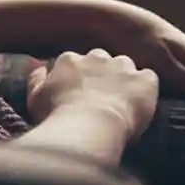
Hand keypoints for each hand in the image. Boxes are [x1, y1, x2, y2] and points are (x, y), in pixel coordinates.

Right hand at [26, 48, 159, 141]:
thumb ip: (36, 78)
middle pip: (100, 59)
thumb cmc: (58, 117)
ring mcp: (122, 67)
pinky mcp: (144, 80)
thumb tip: (36, 66)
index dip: (76, 77)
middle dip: (101, 73)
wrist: (88, 128)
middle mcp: (96, 57)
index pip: (73, 61)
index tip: (76, 93)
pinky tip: (141, 103)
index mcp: (69, 60)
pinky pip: (148, 77)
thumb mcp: (35, 98)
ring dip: (124, 78)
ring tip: (121, 101)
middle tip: (99, 97)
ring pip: (125, 65)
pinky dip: (145, 88)